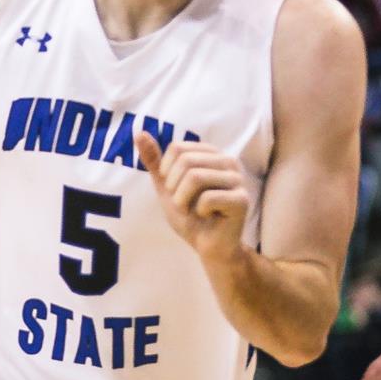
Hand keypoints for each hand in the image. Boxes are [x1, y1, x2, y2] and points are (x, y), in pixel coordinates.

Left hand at [134, 134, 250, 262]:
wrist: (208, 245)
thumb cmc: (190, 215)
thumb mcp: (166, 187)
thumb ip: (155, 161)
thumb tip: (139, 133)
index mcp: (211, 154)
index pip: (177, 148)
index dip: (166, 172)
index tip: (173, 189)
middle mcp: (228, 161)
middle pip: (186, 161)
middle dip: (174, 188)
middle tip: (182, 203)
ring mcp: (237, 180)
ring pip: (196, 177)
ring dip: (183, 200)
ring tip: (192, 210)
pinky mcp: (242, 200)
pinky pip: (208, 198)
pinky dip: (199, 211)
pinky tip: (208, 217)